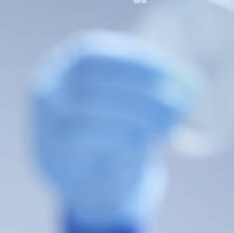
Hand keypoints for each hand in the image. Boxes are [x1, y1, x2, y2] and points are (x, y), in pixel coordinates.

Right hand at [30, 29, 199, 231]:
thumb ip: (157, 87)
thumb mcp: (137, 99)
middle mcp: (45, 87)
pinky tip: (144, 145)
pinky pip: (83, 144)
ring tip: (166, 127)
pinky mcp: (48, 154)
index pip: (94, 54)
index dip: (135, 62)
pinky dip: (119, 141)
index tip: (173, 75)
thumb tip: (192, 84)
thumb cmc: (118, 128)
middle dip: (140, 92)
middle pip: (91, 83)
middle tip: (179, 106)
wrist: (89, 178)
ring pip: (86, 112)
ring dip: (133, 117)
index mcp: (65, 62)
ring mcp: (41, 122)